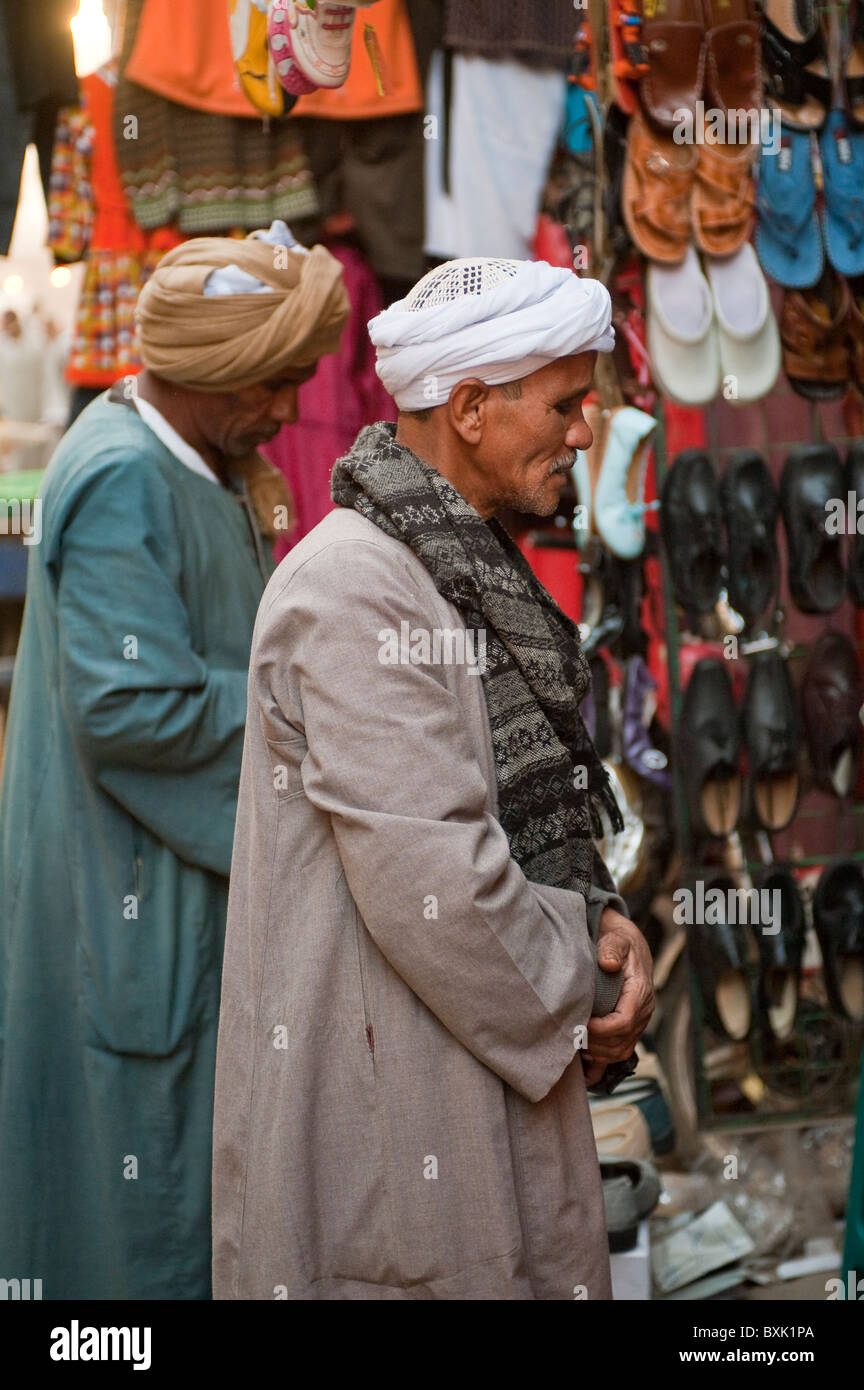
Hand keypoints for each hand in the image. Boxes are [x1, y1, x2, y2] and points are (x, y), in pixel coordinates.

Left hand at [582, 907, 654, 1086]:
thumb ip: (612, 949)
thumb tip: (608, 963)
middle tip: (571, 1037)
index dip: (600, 1029)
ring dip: (598, 1054)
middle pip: (621, 1042)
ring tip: (575, 1047)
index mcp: (640, 992)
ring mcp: (638, 1022)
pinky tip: (585, 1065)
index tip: (580, 1024)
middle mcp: (643, 1011)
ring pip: (620, 1051)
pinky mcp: (630, 1028)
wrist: (631, 946)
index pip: (623, 1022)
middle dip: (595, 1044)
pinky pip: (621, 1053)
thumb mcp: (617, 939)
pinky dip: (603, 1063)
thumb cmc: (620, 942)